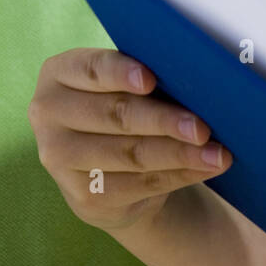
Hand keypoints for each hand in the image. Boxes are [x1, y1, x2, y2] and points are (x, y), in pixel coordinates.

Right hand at [28, 48, 233, 232]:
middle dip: (165, 121)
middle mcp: (48, 115)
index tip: (151, 80)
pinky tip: (205, 168)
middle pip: (115, 116)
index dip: (120, 73)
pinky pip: (139, 184)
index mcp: (58, 73)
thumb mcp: (122, 83)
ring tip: (217, 153)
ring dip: (180, 154)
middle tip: (204, 127)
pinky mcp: (82, 197)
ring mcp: (60, 160)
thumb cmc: (122, 104)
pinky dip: (179, 175)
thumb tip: (194, 76)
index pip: (90, 69)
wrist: (106, 165)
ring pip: (130, 155)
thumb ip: (143, 77)